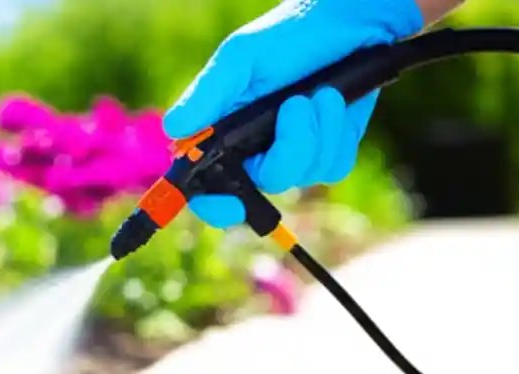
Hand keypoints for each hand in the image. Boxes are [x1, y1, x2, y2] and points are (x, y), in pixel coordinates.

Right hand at [163, 0, 424, 227]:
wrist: (346, 23)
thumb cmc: (286, 36)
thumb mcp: (239, 59)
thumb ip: (207, 96)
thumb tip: (172, 130)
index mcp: (221, 135)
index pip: (206, 190)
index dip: (214, 205)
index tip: (231, 202)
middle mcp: (252, 152)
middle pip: (263, 186)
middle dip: (288, 148)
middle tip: (295, 104)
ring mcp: (290, 156)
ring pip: (302, 176)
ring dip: (317, 131)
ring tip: (318, 92)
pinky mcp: (327, 153)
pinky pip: (332, 168)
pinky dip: (337, 134)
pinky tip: (333, 102)